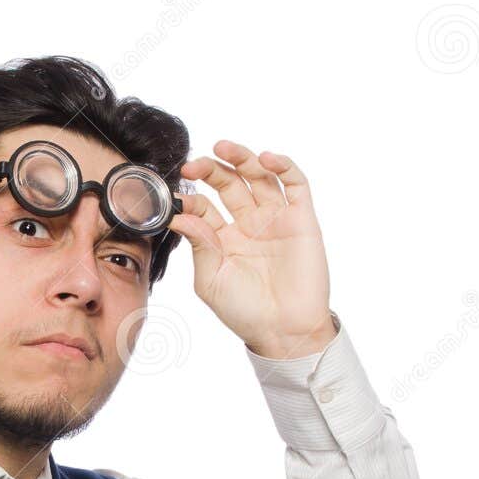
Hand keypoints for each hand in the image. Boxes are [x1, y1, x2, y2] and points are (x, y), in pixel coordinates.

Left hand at [168, 139, 334, 359]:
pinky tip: (266, 159)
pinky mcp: (302, 218)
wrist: (284, 330)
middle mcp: (248, 224)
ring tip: (223, 147)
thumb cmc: (245, 312)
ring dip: (243, 157)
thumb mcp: (211, 281)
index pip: (204, 207)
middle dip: (211, 169)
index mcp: (223, 238)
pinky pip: (295, 184)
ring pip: (259, 176)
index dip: (190, 198)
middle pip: (229, 184)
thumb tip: (179, 216)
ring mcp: (275, 218)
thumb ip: (199, 245)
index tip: (176, 196)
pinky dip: (283, 166)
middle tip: (195, 164)